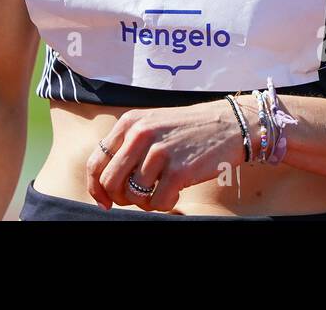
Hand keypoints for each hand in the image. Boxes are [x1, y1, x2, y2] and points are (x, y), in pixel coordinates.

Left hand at [85, 98, 252, 212]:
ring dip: (145, 202)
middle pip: (110, 182)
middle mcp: (140, 134)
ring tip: (161, 191)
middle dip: (120, 198)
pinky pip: (157, 202)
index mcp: (129, 122)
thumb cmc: (188, 129)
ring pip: (133, 195)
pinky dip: (165, 204)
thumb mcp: (151, 125)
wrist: (229, 124)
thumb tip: (105, 185)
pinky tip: (176, 192)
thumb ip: (127, 147)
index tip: (104, 201)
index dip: (95, 188)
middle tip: (137, 198)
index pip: (96, 162)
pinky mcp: (179, 169)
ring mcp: (159, 151)